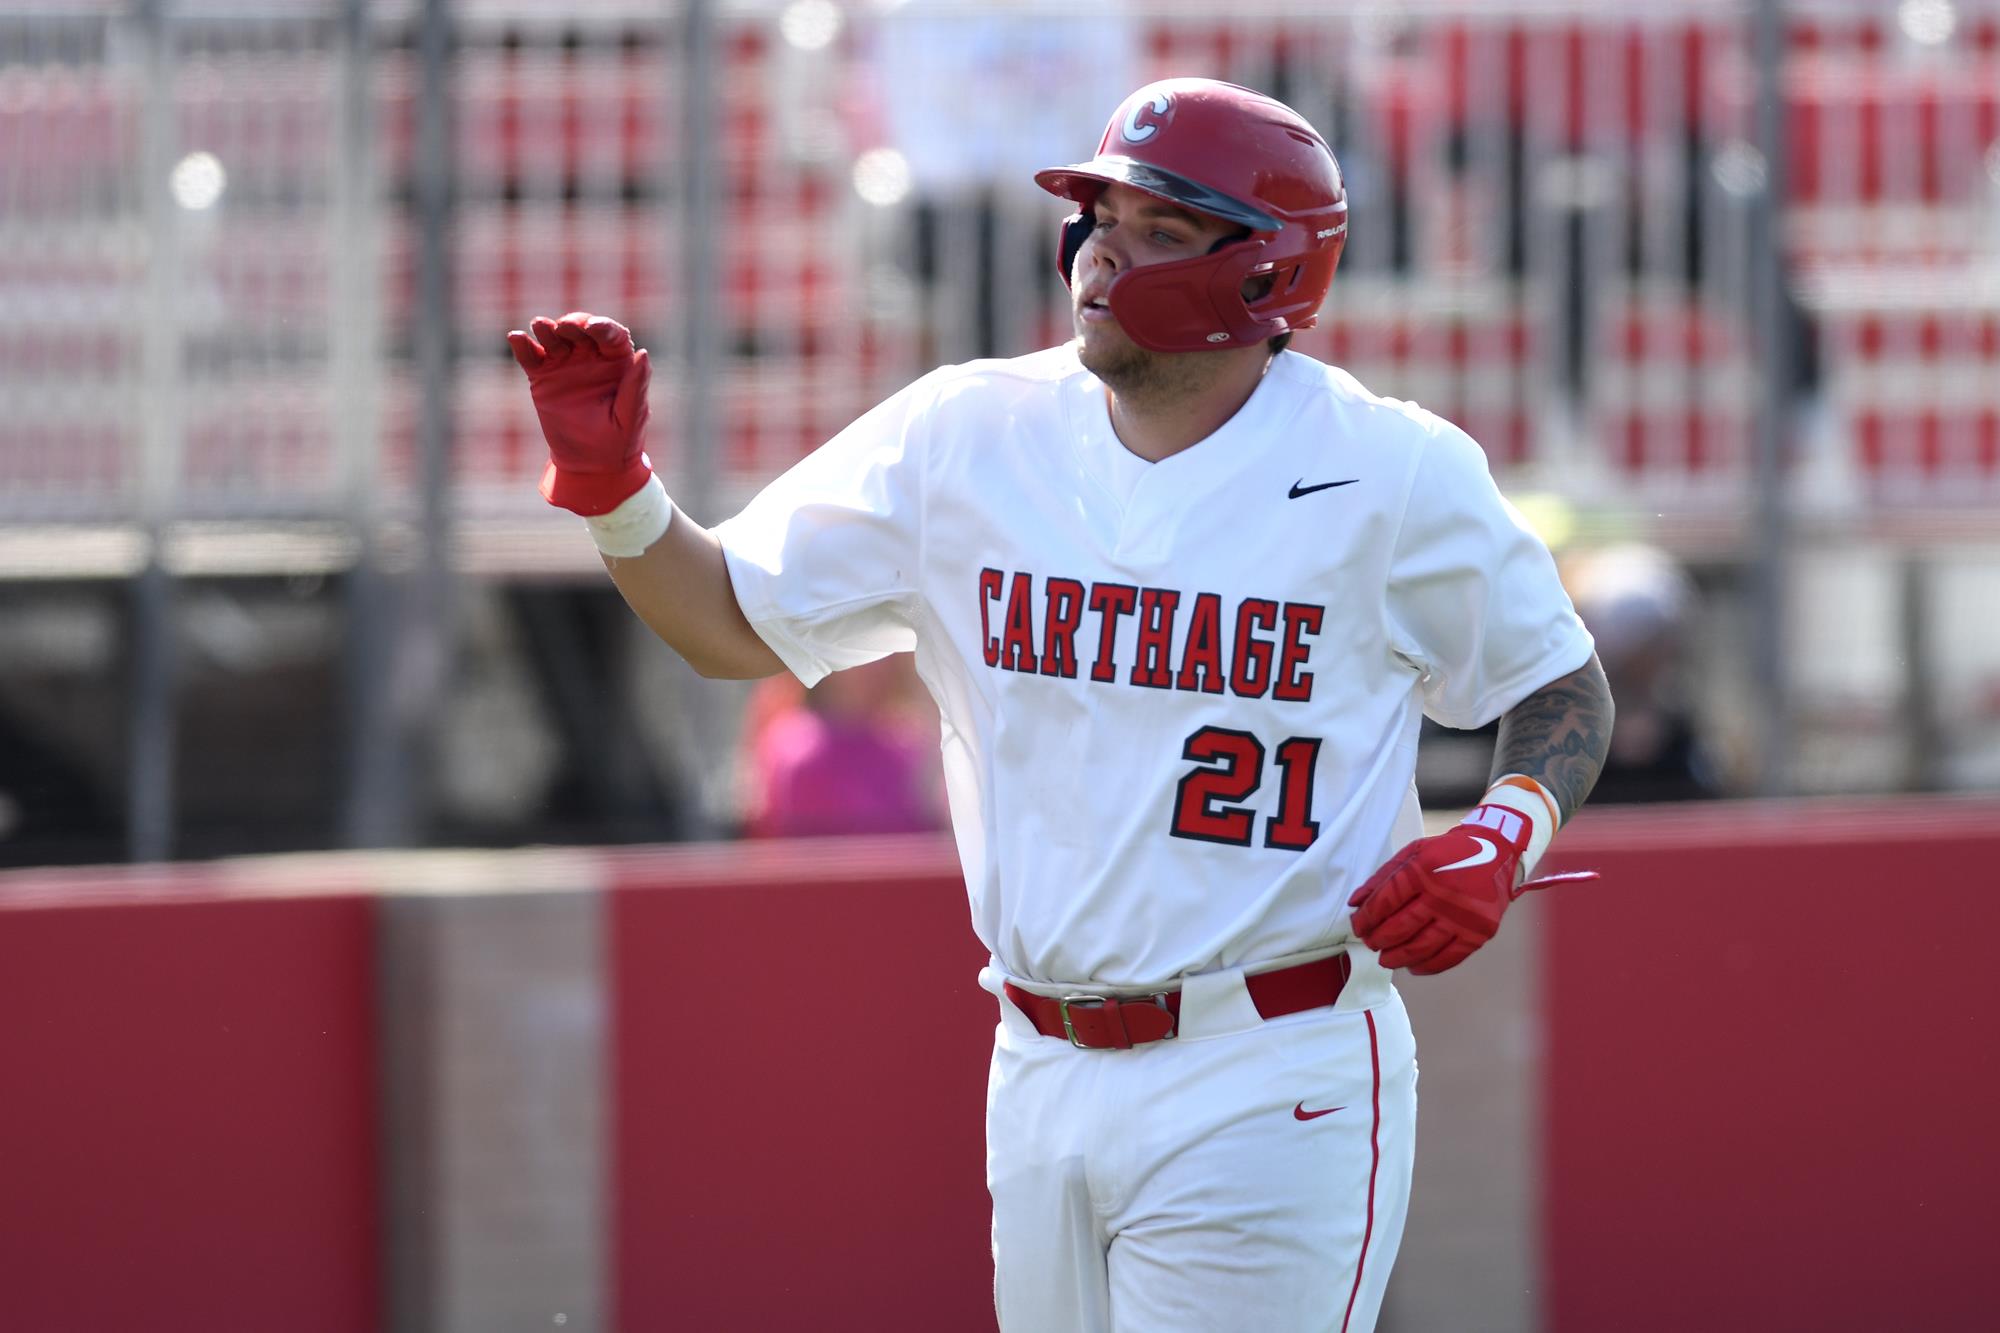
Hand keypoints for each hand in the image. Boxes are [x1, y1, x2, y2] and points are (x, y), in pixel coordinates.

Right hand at [507, 311, 653, 515]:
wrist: (590, 465)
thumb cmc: (618, 442)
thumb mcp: (630, 416)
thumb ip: (636, 385)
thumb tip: (643, 353)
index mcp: (617, 363)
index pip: (611, 335)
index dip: (603, 327)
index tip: (593, 327)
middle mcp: (591, 357)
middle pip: (581, 329)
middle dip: (573, 324)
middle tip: (565, 327)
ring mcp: (565, 364)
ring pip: (555, 338)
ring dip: (547, 329)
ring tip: (541, 326)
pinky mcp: (543, 377)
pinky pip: (532, 357)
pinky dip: (523, 346)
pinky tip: (516, 338)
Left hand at [1346, 816, 1597, 974]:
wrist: (1498, 852)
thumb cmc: (1449, 852)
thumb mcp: (1414, 852)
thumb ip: (1383, 877)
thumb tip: (1355, 903)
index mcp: (1424, 870)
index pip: (1385, 901)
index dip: (1366, 918)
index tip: (1358, 926)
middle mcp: (1444, 894)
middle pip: (1401, 927)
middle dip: (1379, 940)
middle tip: (1370, 944)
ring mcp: (1464, 916)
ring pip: (1422, 947)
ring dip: (1398, 957)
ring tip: (1386, 959)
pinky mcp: (1480, 932)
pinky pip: (1448, 958)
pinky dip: (1427, 966)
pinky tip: (1413, 965)